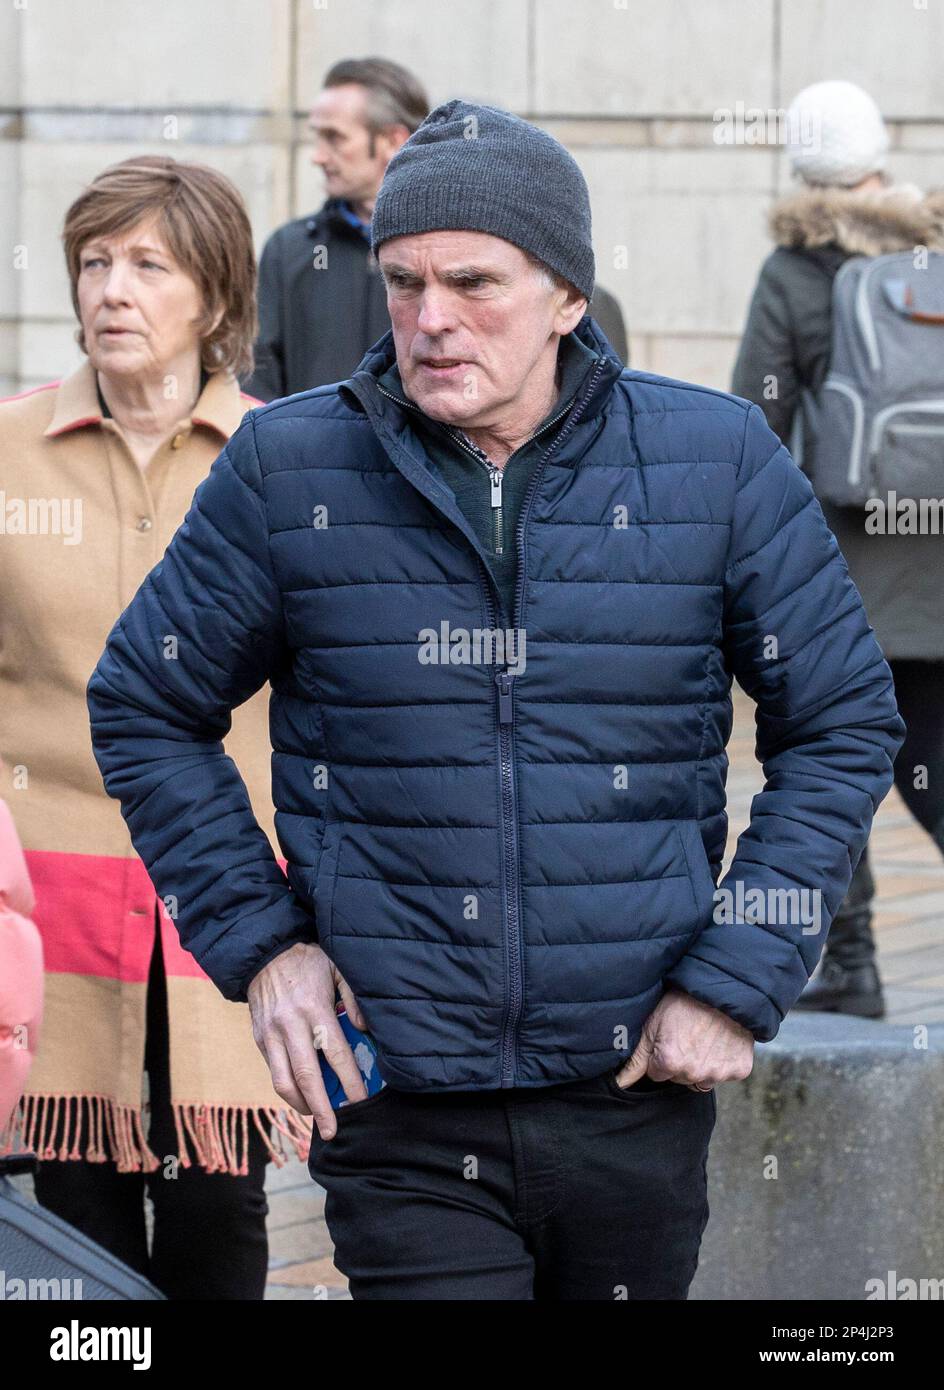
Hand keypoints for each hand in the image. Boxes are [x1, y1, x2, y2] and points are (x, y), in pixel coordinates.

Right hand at [247, 942, 369, 1139]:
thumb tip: (363, 1028)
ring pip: (283, 1081)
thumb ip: (354, 997)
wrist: (265, 953)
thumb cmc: (308, 961)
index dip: (348, 1080)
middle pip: (306, 1076)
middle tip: (332, 1130)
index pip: (335, 1052)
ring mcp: (271, 1034)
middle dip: (320, 1108)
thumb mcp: (338, 968)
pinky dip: (287, 1090)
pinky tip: (302, 1097)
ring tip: (316, 1118)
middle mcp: (290, 1025)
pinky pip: (273, 1072)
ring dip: (300, 1105)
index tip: (359, 1100)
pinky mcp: (260, 1039)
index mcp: (314, 1007)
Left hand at [613, 988, 753, 1091]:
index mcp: (670, 1063)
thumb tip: (618, 1083)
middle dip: (680, 1061)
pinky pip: (726, 1074)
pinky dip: (723, 1061)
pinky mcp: (740, 1070)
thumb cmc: (683, 1001)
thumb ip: (636, 1059)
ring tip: (704, 1038)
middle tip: (686, 1034)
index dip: (660, 1055)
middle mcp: (694, 1073)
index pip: (657, 1074)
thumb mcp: (652, 1023)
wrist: (723, 987)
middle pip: (679, 1078)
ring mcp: (719, 1073)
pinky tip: (721, 1042)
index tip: (668, 1038)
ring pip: (702, 1079)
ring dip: (701, 1064)